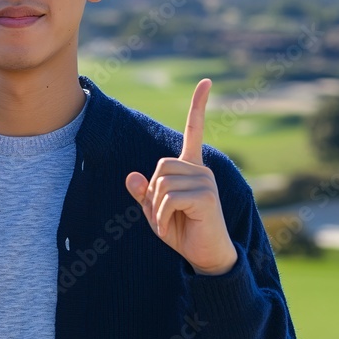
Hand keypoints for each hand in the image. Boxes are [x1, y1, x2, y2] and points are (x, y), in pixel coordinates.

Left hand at [125, 78, 237, 274]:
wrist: (206, 256)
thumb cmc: (183, 232)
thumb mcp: (155, 211)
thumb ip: (144, 193)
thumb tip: (131, 175)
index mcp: (191, 167)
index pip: (194, 130)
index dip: (198, 106)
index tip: (207, 81)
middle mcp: (201, 170)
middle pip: (160, 166)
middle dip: (152, 193)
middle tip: (161, 214)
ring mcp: (206, 182)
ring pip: (161, 184)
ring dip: (156, 210)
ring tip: (167, 224)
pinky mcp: (205, 198)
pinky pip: (169, 200)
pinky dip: (161, 218)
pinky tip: (169, 229)